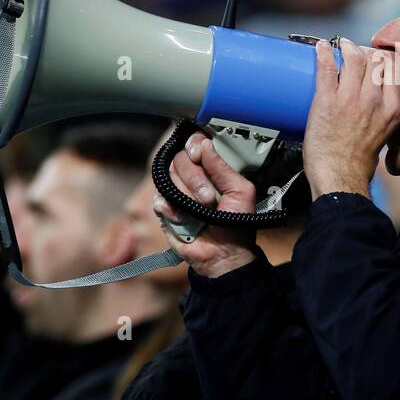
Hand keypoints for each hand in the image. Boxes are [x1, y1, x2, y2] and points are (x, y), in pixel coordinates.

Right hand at [154, 134, 256, 278]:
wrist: (224, 255)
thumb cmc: (236, 225)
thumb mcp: (240, 192)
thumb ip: (222, 168)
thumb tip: (205, 144)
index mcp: (210, 171)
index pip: (194, 145)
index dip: (193, 145)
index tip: (198, 154)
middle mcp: (191, 179)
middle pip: (179, 159)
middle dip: (195, 179)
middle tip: (209, 198)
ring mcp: (176, 194)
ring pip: (168, 178)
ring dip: (187, 196)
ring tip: (201, 211)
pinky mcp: (164, 211)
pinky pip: (158, 200)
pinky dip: (171, 209)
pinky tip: (183, 219)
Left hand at [303, 39, 399, 199]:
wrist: (340, 177)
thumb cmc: (359, 163)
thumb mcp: (385, 135)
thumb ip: (383, 115)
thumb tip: (375, 104)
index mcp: (392, 109)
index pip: (395, 70)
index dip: (386, 58)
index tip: (379, 56)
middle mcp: (375, 100)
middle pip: (375, 61)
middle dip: (367, 52)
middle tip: (357, 52)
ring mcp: (350, 98)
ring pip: (354, 59)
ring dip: (347, 48)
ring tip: (341, 45)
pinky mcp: (327, 100)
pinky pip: (327, 68)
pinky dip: (324, 53)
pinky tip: (322, 46)